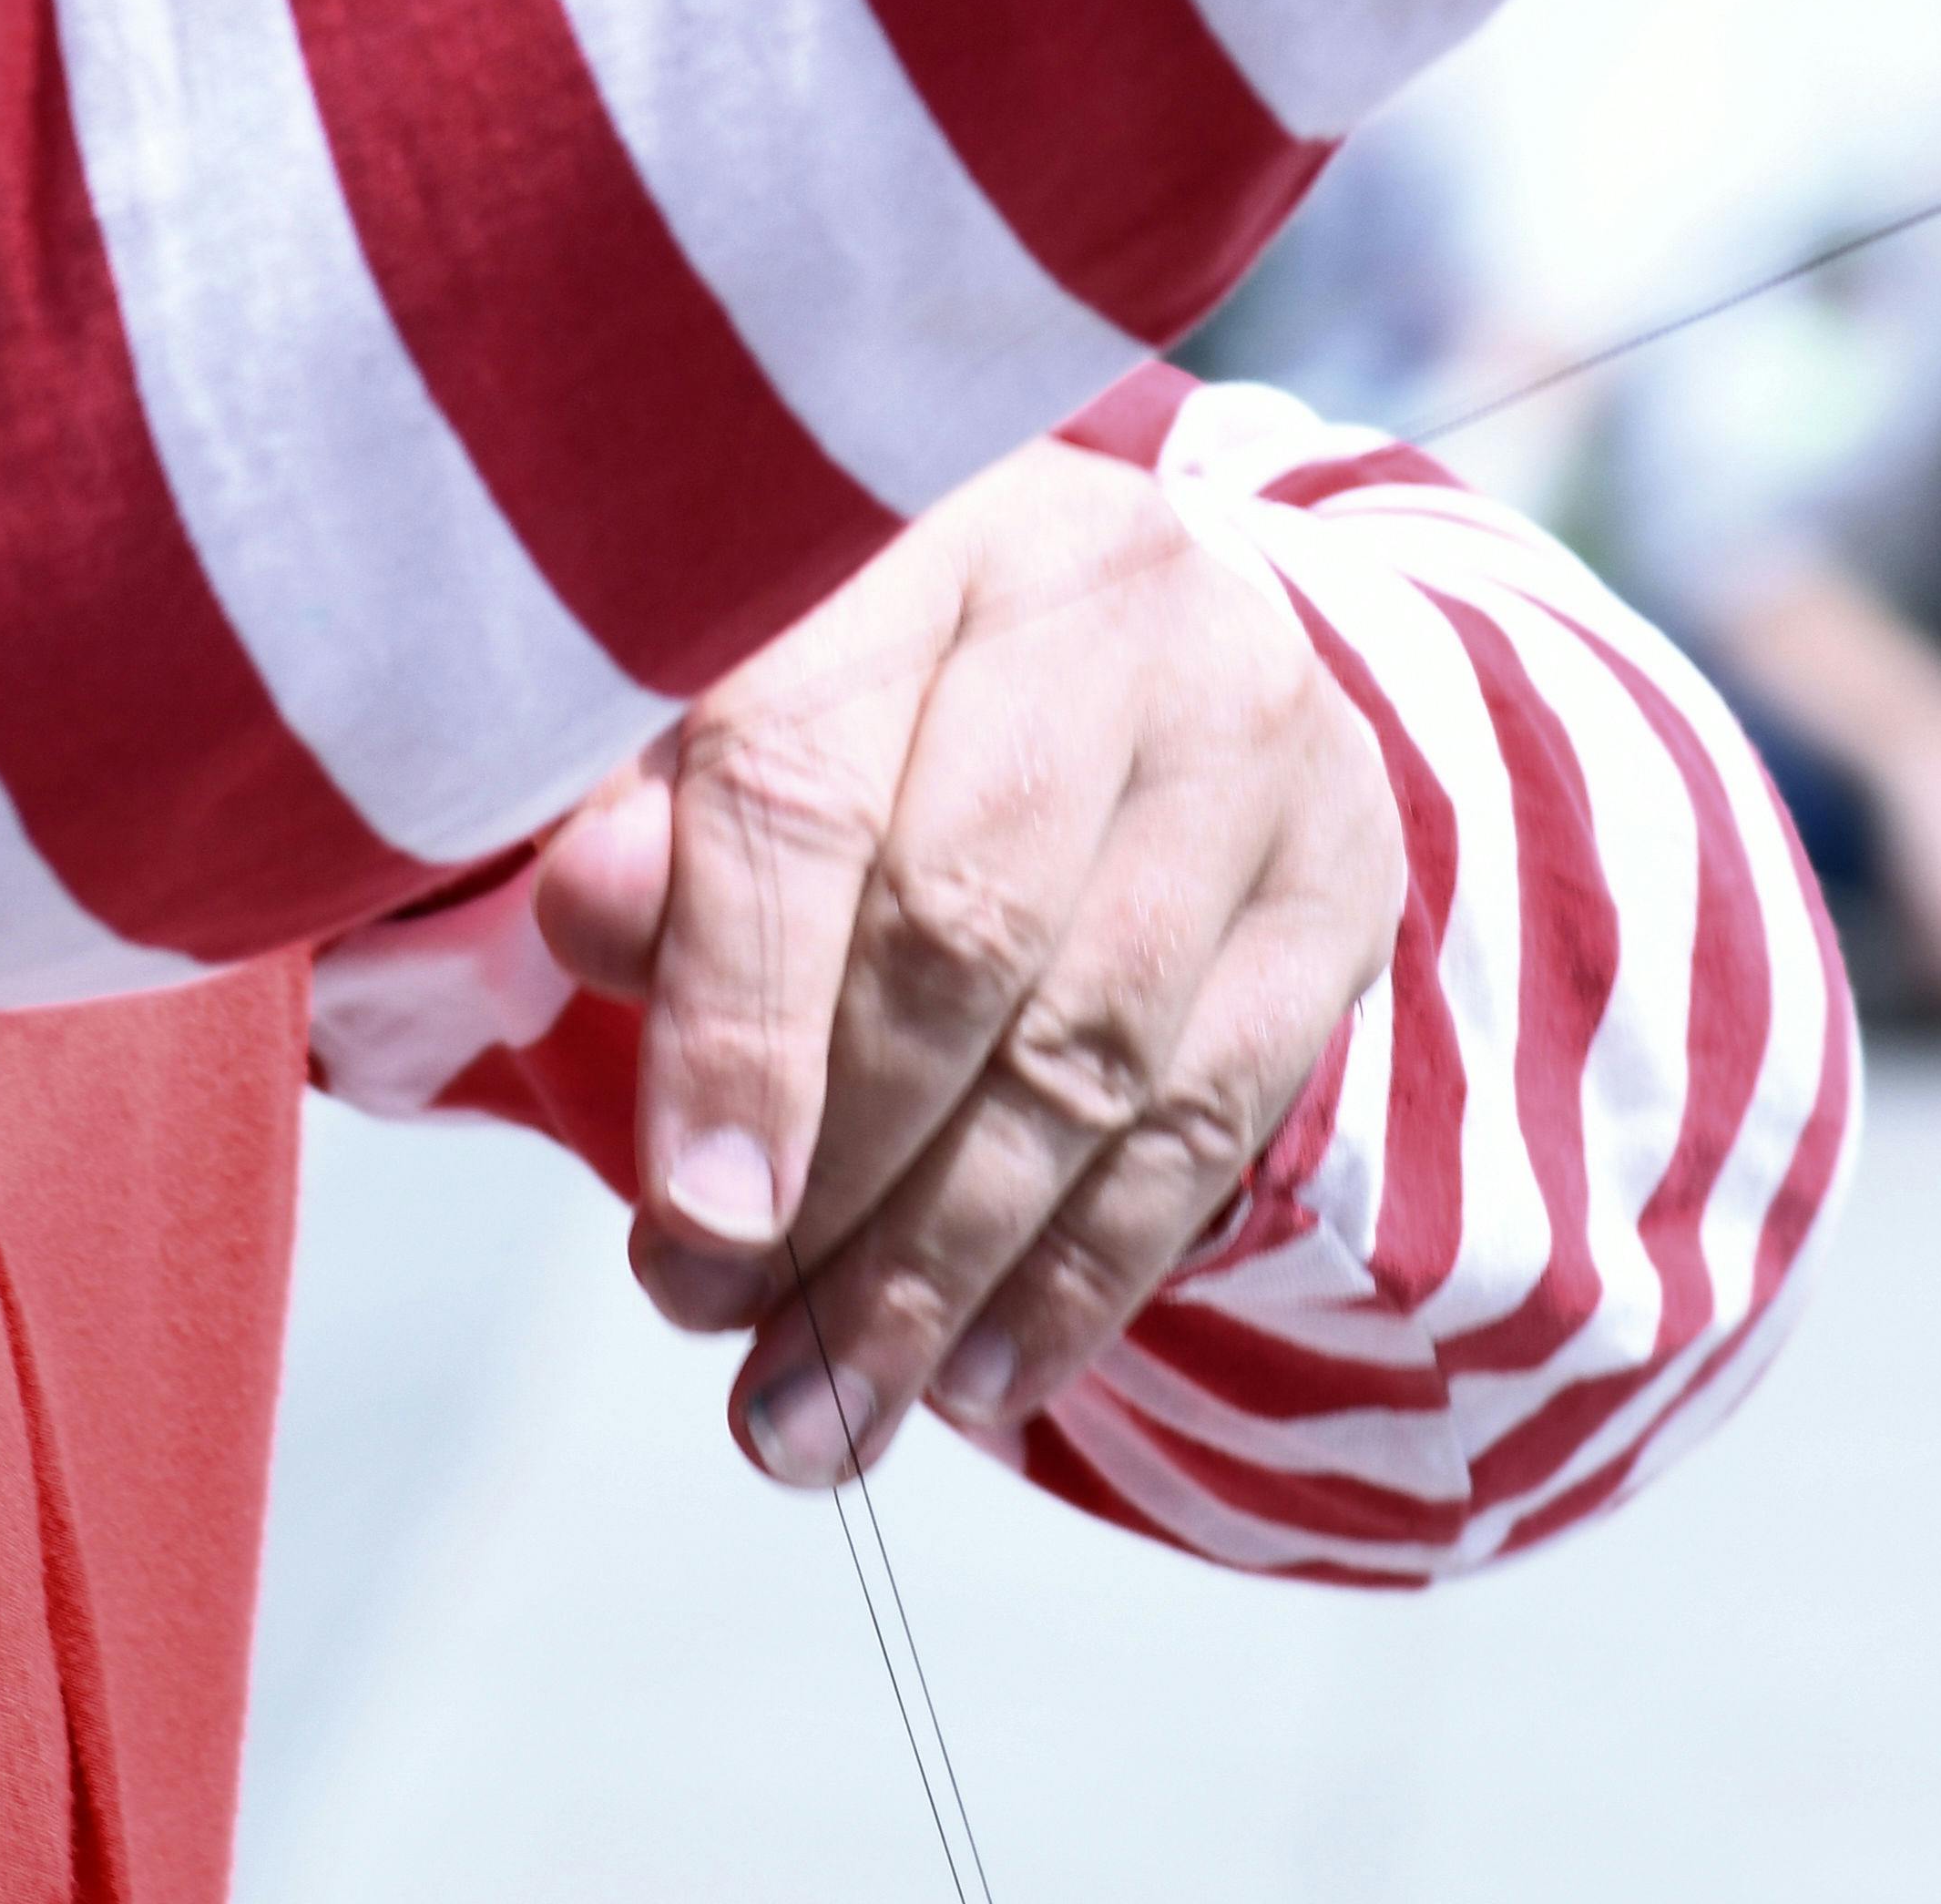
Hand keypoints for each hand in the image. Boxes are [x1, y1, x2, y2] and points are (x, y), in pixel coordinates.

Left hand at [526, 443, 1400, 1485]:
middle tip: (718, 1334)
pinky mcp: (1349, 863)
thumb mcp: (726, 705)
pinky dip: (1084, 1274)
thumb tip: (591, 918)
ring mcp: (1262, 732)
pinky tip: (978, 1378)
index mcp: (915, 522)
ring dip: (940, 1271)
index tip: (683, 1225)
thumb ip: (651, 815)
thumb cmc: (861, 693)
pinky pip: (1214, 1116)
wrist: (1120, 632)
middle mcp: (1118, 601)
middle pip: (964, 934)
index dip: (737, 1023)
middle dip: (832, 1178)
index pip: (806, 790)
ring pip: (1091, 1056)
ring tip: (817, 1417)